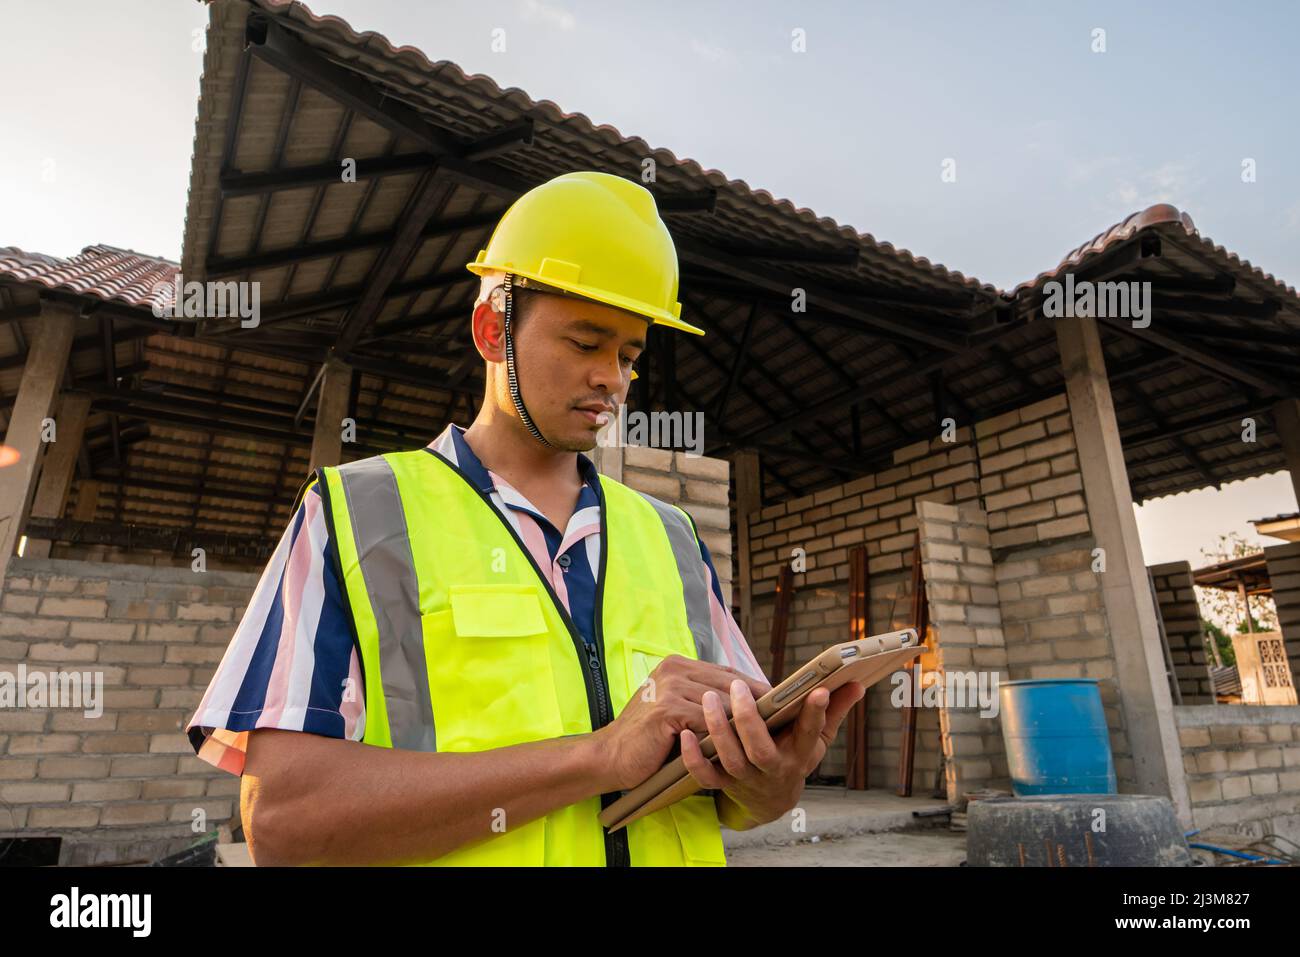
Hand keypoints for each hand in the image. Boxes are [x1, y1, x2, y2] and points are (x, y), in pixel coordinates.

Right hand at [591, 656, 770, 791]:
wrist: (610, 757)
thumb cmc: (648, 740)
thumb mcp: (679, 712)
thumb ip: (705, 702)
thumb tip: (747, 706)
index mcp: (678, 665)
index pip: (727, 673)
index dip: (754, 688)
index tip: (781, 702)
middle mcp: (674, 670)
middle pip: (729, 684)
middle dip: (758, 702)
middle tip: (786, 718)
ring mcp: (669, 687)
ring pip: (722, 703)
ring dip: (745, 719)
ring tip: (771, 734)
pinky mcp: (666, 709)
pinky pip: (706, 722)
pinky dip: (725, 734)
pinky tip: (743, 746)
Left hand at [680, 678, 865, 827]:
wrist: (771, 800)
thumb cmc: (795, 756)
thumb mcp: (818, 739)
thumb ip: (835, 710)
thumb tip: (857, 683)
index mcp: (800, 754)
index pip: (810, 734)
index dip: (815, 714)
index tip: (818, 690)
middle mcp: (773, 769)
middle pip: (760, 750)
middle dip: (748, 719)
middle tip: (737, 688)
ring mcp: (747, 779)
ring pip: (731, 759)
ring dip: (718, 730)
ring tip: (708, 698)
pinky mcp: (724, 784)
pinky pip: (705, 776)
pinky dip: (693, 759)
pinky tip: (684, 733)